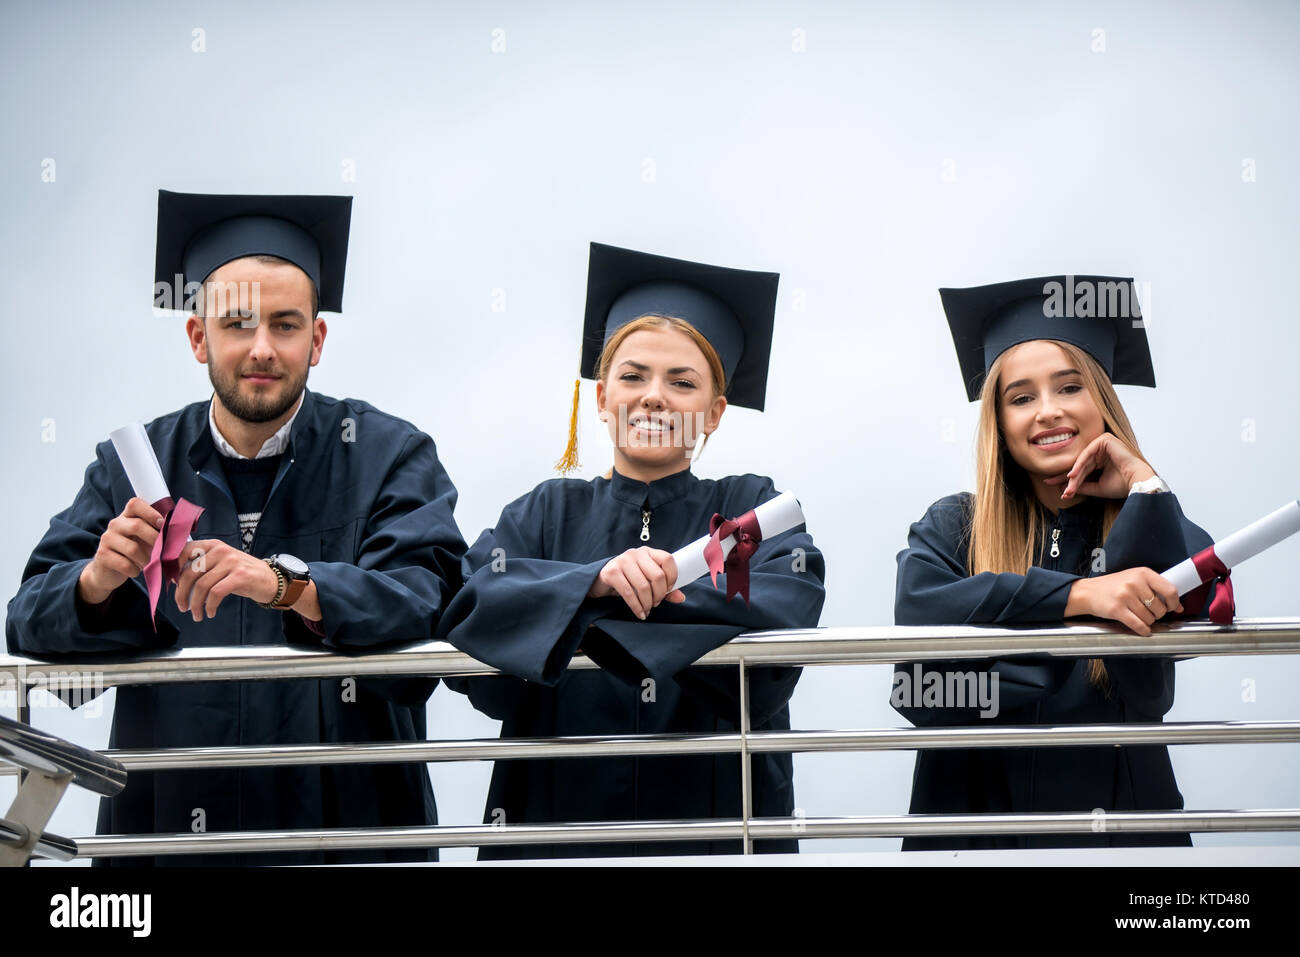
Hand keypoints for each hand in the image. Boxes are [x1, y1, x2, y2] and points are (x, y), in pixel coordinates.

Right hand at [77, 497, 164, 604]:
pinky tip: (136, 570)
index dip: (150, 512)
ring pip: (133, 548)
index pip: (135, 504)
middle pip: (137, 526)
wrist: (108, 571)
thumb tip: (180, 536)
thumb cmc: (134, 552)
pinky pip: (125, 564)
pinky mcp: (102, 555)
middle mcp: (115, 524)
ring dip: (146, 559)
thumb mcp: (144, 539)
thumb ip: (157, 533)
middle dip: (155, 540)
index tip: (162, 524)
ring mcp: (107, 539)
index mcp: (127, 516)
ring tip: (150, 564)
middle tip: (163, 551)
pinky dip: (135, 570)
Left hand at [173, 540, 279, 621]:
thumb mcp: (220, 564)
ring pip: (201, 586)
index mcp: (213, 545)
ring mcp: (231, 562)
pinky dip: (210, 606)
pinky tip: (210, 612)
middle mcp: (221, 550)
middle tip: (182, 607)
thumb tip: (175, 580)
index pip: (184, 552)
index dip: (174, 570)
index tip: (173, 585)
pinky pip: (216, 593)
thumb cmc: (240, 574)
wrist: (269, 579)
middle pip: (190, 573)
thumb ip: (201, 567)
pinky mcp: (240, 576)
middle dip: (181, 594)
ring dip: (196, 604)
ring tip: (196, 614)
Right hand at [587, 546, 684, 619]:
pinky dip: (636, 607)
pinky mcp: (611, 572)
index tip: (668, 590)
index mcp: (648, 552)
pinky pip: (628, 593)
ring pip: (643, 586)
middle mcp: (636, 553)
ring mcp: (622, 561)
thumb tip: (681, 598)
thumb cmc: (628, 580)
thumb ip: (665, 589)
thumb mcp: (647, 582)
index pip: (668, 559)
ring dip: (647, 603)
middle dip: (659, 595)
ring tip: (647, 609)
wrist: (601, 580)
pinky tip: (640, 613)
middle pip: (657, 576)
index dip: (672, 577)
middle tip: (656, 603)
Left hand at [1044, 433, 1154, 499]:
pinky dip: (1079, 464)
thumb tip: (1064, 489)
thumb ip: (1081, 486)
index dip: (1066, 478)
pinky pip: (1087, 453)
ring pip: (1082, 460)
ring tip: (1067, 485)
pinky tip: (1072, 475)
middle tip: (1052, 485)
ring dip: (1074, 474)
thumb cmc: (1121, 485)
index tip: (1051, 484)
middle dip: (1066, 477)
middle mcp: (1102, 452)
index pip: (1080, 469)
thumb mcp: (1096, 487)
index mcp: (1101, 461)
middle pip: (1079, 464)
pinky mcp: (1105, 440)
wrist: (1137, 482)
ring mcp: (1103, 444)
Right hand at [1065, 567, 1183, 636]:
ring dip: (1148, 622)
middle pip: (1160, 608)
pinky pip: (1138, 625)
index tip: (1173, 608)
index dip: (1174, 603)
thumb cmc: (1113, 586)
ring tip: (1139, 616)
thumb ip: (1156, 589)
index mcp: (1142, 573)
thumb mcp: (1135, 579)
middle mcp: (1134, 583)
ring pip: (1149, 618)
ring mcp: (1125, 596)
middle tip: (1150, 613)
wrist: (1088, 592)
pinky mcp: (1116, 609)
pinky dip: (1143, 630)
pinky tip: (1143, 630)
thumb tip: (1179, 607)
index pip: (1170, 590)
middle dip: (1158, 615)